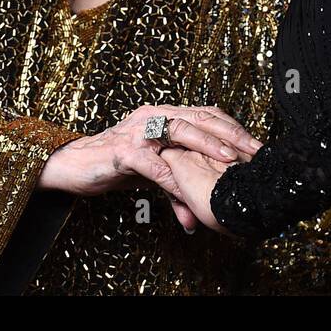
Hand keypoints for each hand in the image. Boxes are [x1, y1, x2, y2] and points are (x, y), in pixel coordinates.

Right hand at [38, 105, 259, 230]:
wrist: (73, 166)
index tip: (257, 144)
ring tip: (229, 160)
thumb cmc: (115, 166)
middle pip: (201, 117)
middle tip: (255, 151)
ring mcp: (139, 130)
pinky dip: (171, 177)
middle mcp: (154, 116)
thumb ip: (176, 189)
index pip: (207, 114)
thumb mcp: (152, 176)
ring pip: (180, 130)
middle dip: (232, 134)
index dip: (234, 126)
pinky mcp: (123, 150)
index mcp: (165, 114)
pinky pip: (153, 163)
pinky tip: (185, 189)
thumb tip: (196, 216)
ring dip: (207, 145)